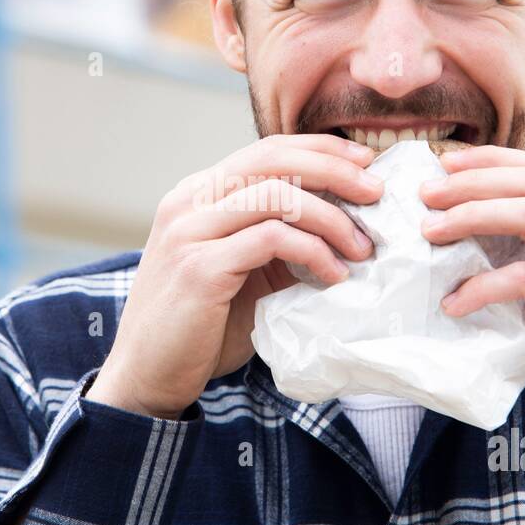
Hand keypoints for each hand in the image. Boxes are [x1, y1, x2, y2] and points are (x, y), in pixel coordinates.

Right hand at [89, 134, 381, 418]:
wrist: (147, 374)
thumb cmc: (200, 326)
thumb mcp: (243, 271)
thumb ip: (277, 240)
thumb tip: (348, 225)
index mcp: (197, 194)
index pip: (267, 150)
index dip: (320, 149)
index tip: (366, 162)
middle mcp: (188, 201)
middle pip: (273, 159)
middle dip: (335, 170)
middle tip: (377, 193)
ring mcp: (189, 232)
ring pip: (277, 196)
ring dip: (332, 218)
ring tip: (362, 249)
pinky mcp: (199, 267)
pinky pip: (270, 239)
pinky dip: (313, 252)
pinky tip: (334, 277)